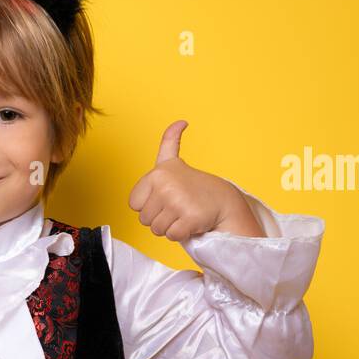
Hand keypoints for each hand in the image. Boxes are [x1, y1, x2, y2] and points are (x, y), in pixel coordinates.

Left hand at [127, 121, 255, 241]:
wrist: (224, 201)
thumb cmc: (193, 185)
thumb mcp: (173, 162)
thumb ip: (169, 142)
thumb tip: (181, 122)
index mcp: (157, 173)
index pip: (134, 204)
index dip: (149, 205)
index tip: (165, 196)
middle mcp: (165, 185)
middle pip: (144, 219)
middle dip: (160, 218)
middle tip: (178, 206)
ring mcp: (178, 202)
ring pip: (157, 230)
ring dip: (170, 226)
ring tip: (184, 213)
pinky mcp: (190, 218)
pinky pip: (172, 236)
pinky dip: (181, 234)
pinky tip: (192, 221)